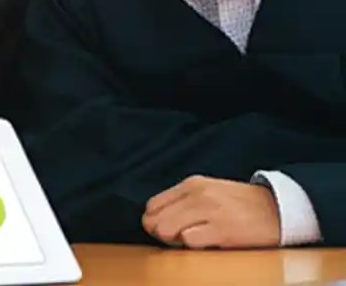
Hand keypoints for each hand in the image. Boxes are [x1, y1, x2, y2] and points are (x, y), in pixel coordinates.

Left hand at [142, 176, 280, 248]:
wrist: (279, 209)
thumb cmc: (240, 205)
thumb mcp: (208, 192)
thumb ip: (181, 203)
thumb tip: (154, 222)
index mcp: (191, 184)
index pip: (152, 206)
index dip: (155, 222)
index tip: (169, 229)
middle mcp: (198, 194)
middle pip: (156, 221)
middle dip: (163, 234)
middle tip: (181, 237)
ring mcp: (210, 211)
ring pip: (167, 230)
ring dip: (177, 241)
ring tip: (196, 238)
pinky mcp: (223, 230)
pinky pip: (190, 241)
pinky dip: (195, 246)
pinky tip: (210, 242)